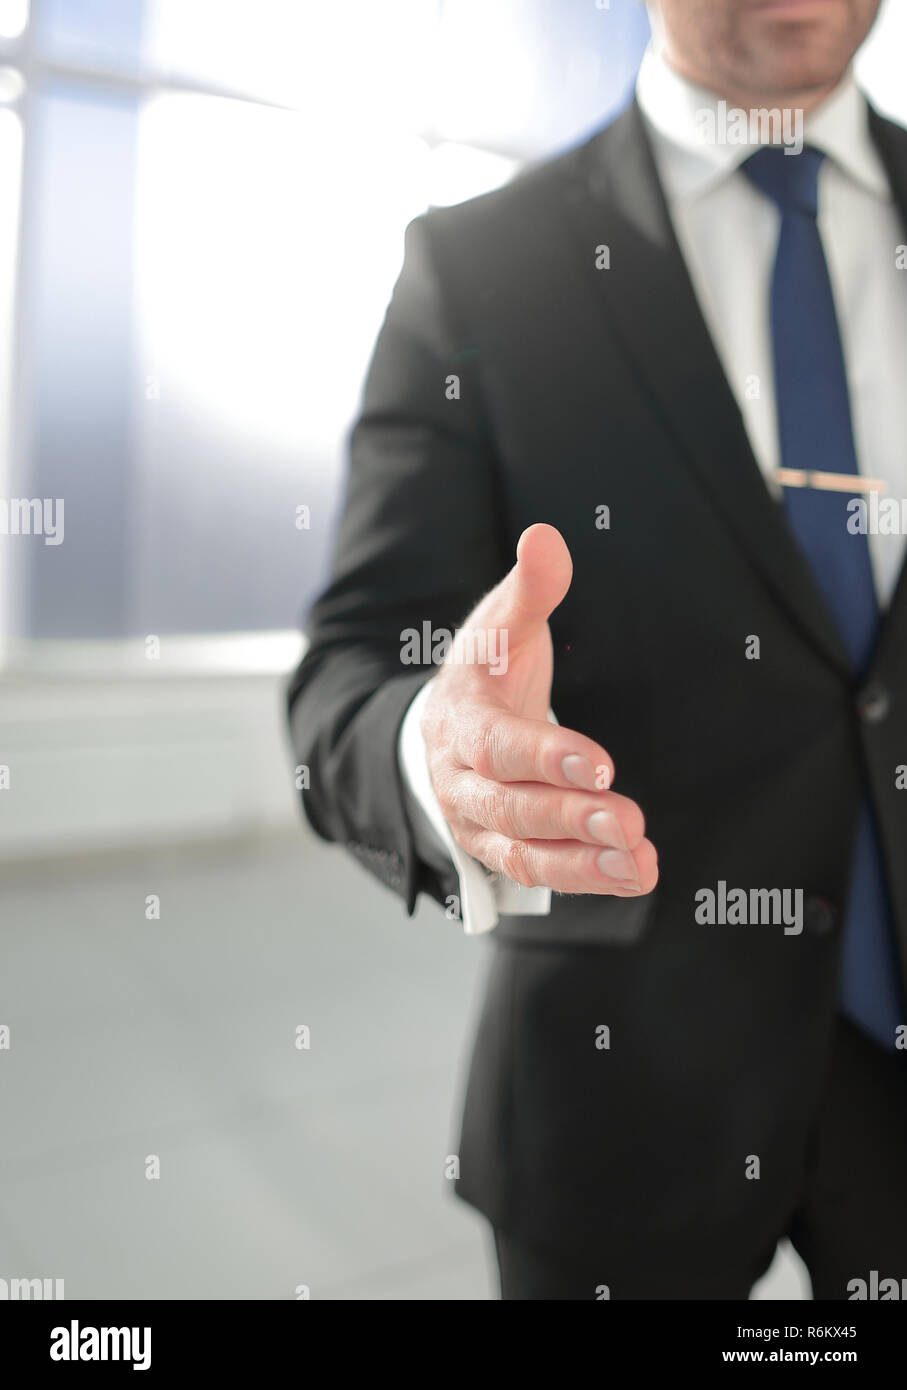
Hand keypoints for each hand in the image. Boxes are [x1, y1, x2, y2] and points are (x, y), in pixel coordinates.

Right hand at [420, 523, 657, 895]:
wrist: (442, 727)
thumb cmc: (483, 673)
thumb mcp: (501, 625)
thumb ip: (530, 588)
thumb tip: (546, 537)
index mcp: (459, 723)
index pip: (498, 746)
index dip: (545, 756)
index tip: (601, 764)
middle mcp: (460, 782)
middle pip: (510, 807)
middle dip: (570, 817)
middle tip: (629, 821)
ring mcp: (476, 823)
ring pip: (524, 851)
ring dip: (583, 862)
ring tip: (639, 862)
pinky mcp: (499, 850)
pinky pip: (540, 872)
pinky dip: (587, 877)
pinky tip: (638, 872)